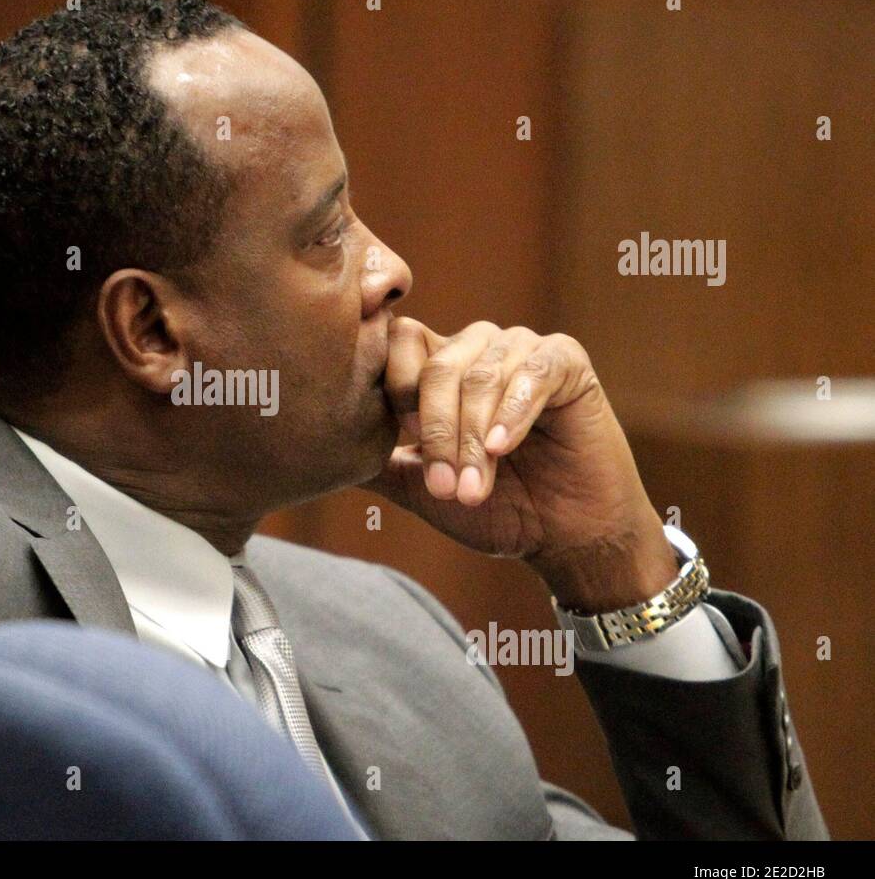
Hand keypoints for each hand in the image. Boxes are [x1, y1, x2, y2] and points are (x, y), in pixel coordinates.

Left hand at [362, 318, 675, 612]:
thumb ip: (373, 462)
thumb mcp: (417, 487)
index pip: (397, 342)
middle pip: (437, 364)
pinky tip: (503, 449)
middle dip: (436, 432)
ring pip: (481, 375)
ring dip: (473, 439)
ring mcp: (521, 349)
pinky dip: (513, 414)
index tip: (403, 445)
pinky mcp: (566, 361)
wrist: (564, 536)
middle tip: (444, 486)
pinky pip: (532, 373)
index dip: (393, 390)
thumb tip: (312, 453)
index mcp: (437, 366)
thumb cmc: (493, 509)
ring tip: (474, 489)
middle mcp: (475, 348)